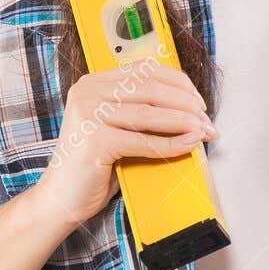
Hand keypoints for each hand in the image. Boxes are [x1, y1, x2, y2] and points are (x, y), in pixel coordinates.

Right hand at [30, 57, 214, 231]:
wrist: (61, 198)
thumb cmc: (93, 166)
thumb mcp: (117, 129)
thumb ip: (141, 111)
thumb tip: (189, 110)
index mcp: (94, 83)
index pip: (145, 70)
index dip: (178, 83)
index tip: (199, 101)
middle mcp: (88, 92)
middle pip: (150, 88)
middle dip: (186, 104)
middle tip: (207, 120)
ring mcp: (89, 114)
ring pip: (149, 113)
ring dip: (183, 122)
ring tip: (204, 131)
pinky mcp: (94, 140)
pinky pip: (143, 140)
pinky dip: (170, 143)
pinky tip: (188, 144)